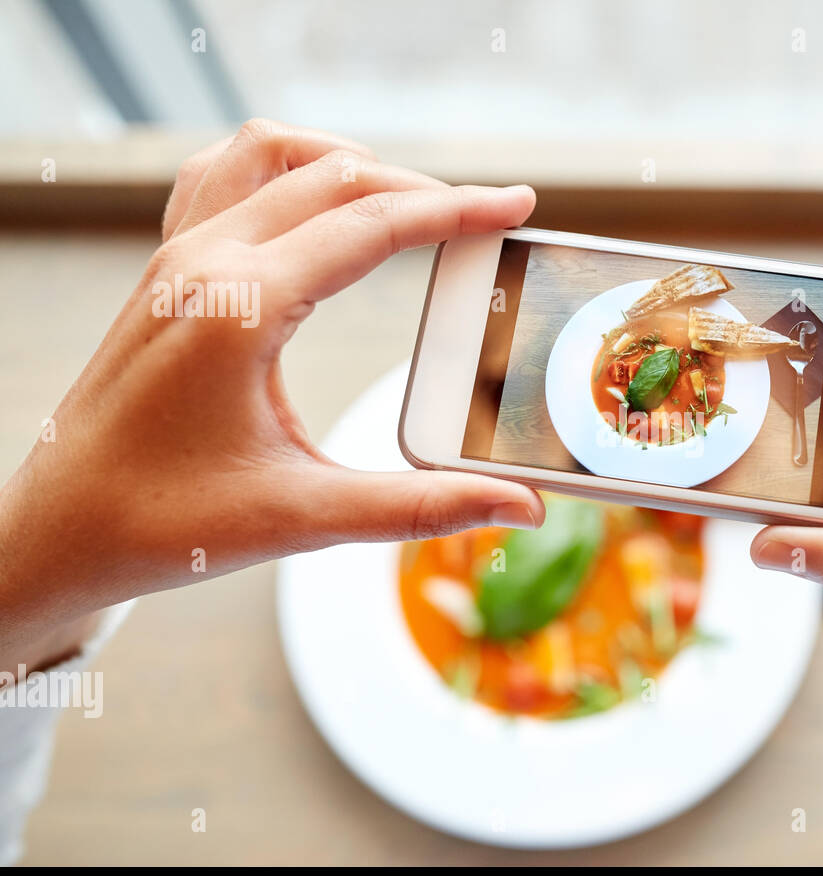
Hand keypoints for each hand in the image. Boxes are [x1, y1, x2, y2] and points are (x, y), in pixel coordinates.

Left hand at [0, 120, 544, 672]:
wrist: (60, 531)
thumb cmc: (165, 524)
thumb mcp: (305, 516)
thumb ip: (421, 506)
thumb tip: (520, 506)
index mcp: (238, 309)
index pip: (372, 226)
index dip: (456, 210)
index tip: (514, 203)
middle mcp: (202, 262)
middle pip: (334, 177)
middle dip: (420, 188)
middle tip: (484, 216)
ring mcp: (174, 257)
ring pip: (273, 155)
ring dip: (349, 165)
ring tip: (407, 206)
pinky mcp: (162, 271)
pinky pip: (223, 176)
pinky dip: (283, 169)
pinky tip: (313, 205)